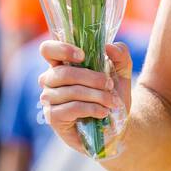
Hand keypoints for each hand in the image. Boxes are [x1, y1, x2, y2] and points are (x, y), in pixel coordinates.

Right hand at [38, 40, 130, 154]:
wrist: (118, 124)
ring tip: (112, 102)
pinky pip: (71, 108)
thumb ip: (120, 54)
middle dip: (92, 78)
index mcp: (62, 64)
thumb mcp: (122, 72)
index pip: (48, 50)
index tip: (83, 55)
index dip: (62, 49)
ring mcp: (49, 99)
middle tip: (110, 84)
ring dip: (97, 96)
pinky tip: (103, 112)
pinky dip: (92, 108)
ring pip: (70, 91)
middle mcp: (50, 80)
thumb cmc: (113, 94)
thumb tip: (108, 46)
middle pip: (63, 73)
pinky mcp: (53, 117)